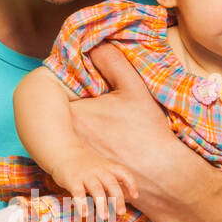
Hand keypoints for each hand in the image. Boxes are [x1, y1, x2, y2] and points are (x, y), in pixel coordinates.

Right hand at [49, 149, 138, 221]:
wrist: (62, 152)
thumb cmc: (84, 164)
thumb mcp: (101, 167)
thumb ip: (114, 179)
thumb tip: (131, 195)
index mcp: (107, 167)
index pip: (123, 173)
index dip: (131, 184)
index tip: (135, 196)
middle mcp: (98, 170)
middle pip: (111, 183)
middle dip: (118, 198)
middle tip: (121, 212)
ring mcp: (85, 175)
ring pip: (96, 189)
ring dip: (101, 204)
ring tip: (105, 217)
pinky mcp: (72, 180)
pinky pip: (78, 193)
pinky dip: (82, 204)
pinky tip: (85, 214)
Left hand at [67, 44, 182, 197]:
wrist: (162, 176)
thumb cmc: (148, 133)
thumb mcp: (134, 90)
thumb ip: (112, 62)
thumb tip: (96, 46)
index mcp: (74, 113)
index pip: (58, 89)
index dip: (70, 82)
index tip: (84, 80)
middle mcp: (65, 135)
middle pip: (59, 110)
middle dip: (72, 100)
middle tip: (92, 99)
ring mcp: (70, 153)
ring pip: (64, 129)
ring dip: (76, 121)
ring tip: (99, 120)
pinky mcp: (78, 168)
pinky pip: (70, 147)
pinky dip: (79, 140)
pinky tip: (101, 138)